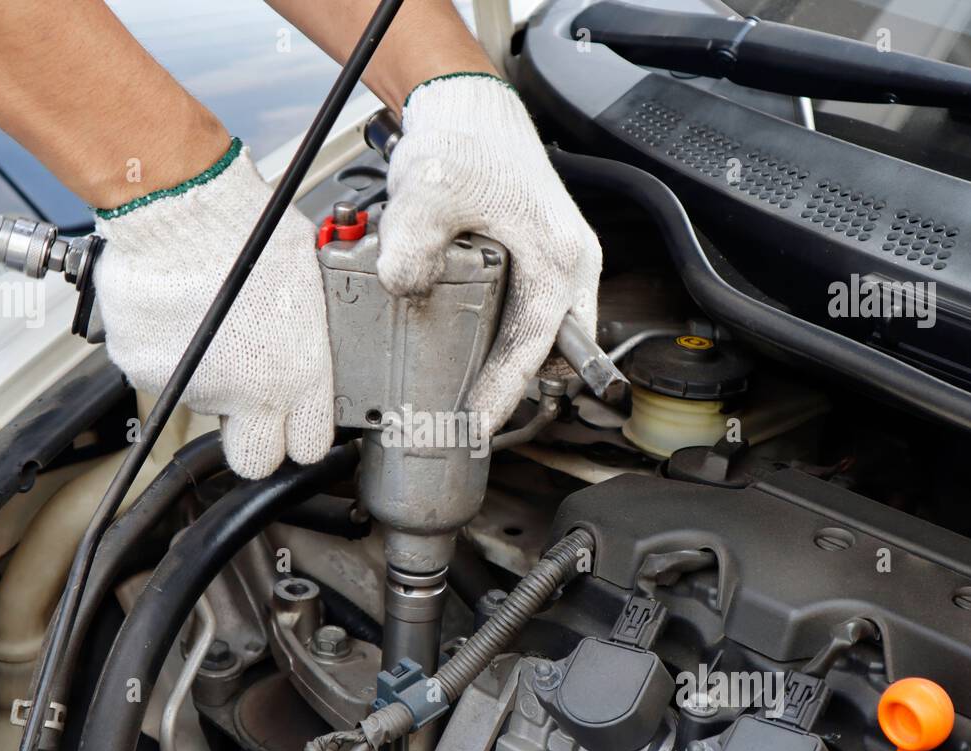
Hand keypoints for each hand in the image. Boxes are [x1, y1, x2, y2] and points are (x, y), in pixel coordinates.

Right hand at [94, 140, 333, 478]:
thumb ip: (307, 333)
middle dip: (253, 438)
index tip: (294, 421)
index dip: (298, 434)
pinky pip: (157, 371)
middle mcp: (249, 395)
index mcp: (299, 377)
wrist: (182, 206)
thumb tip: (309, 340)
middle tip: (249, 397)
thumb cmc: (248, 228)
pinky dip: (163, 349)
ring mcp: (195, 387)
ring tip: (207, 316)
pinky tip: (174, 309)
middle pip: (253, 460)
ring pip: (202, 403)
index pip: (307, 446)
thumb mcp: (307, 280)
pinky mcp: (147, 371)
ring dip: (206, 372)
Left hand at [378, 74, 602, 432]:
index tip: (477, 425)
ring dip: (508, 362)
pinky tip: (465, 344)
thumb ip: (412, 243)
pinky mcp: (535, 258)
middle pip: (549, 350)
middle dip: (512, 387)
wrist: (469, 105)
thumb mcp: (430, 191)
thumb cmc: (467, 140)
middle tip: (470, 417)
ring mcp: (556, 262)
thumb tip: (401, 287)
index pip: (534, 346)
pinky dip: (502, 336)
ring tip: (465, 389)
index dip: (503, 392)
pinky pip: (527, 313)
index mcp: (558, 257)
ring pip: (542, 335)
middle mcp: (569, 264)